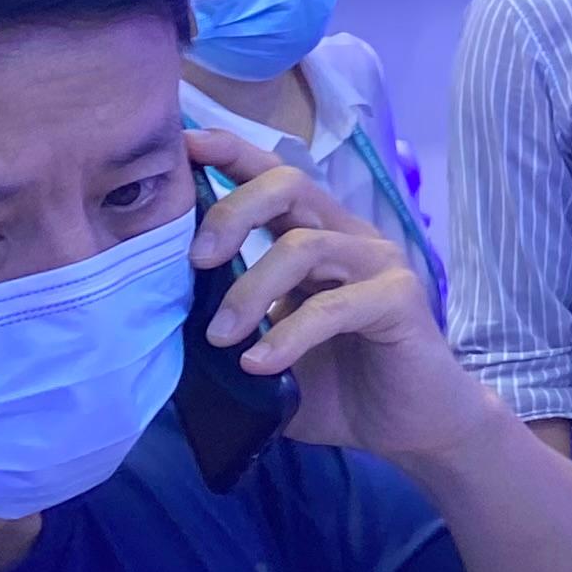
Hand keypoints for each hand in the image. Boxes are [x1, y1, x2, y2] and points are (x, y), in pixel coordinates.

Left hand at [187, 129, 504, 471]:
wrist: (411, 425)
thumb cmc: (338, 386)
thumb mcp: (267, 351)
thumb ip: (230, 328)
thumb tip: (160, 325)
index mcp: (318, 237)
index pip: (275, 177)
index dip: (232, 153)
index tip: (184, 146)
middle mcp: (349, 237)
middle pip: (290, 185)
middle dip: (232, 211)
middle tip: (195, 261)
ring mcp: (379, 263)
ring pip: (304, 245)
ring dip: (250, 290)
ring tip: (221, 338)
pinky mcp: (399, 299)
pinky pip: (334, 306)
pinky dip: (288, 334)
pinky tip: (261, 364)